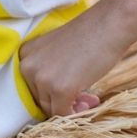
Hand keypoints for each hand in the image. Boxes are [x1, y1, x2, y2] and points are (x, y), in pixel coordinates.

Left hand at [19, 5, 135, 117]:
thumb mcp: (60, 53)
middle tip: (85, 98)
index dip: (52, 93)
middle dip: (63, 102)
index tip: (72, 93)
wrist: (111, 23)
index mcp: (25, 54)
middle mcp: (27, 66)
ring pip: (50, 108)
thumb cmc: (90, 35)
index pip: (32, 86)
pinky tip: (91, 101)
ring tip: (90, 100)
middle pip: (40, 99)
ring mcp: (42, 78)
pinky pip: (62, 113)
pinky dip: (76, 114)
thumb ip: (52, 75)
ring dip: (71, 108)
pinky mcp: (59, 89)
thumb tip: (57, 106)